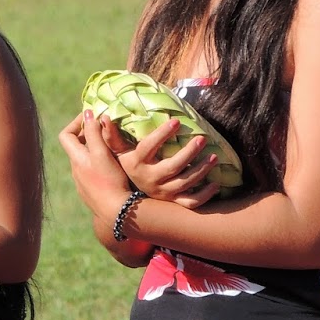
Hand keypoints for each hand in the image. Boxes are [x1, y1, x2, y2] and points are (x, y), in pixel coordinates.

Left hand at [58, 111, 135, 227]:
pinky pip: (91, 172)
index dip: (76, 122)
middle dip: (88, 134)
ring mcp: (82, 183)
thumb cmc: (109, 180)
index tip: (92, 116)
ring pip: (85, 160)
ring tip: (112, 145)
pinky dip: (99, 163)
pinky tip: (113, 166)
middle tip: (104, 128)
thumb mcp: (102, 154)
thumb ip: (94, 133)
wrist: (115, 212)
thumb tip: (88, 113)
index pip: (65, 135)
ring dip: (95, 149)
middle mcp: (75, 170)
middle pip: (76, 146)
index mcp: (76, 159)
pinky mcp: (91, 192)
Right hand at [101, 116, 219, 208]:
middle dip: (189, 153)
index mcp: (136, 164)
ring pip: (185, 183)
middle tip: (202, 139)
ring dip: (201, 170)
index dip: (162, 134)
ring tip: (214, 157)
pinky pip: (191, 202)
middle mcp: (149, 180)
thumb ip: (111, 135)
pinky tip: (216, 183)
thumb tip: (103, 117)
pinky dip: (205, 195)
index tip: (176, 121)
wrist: (124, 201)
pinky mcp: (172, 201)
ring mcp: (162, 192)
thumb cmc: (125, 167)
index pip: (148, 147)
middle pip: (172, 167)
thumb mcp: (116, 152)